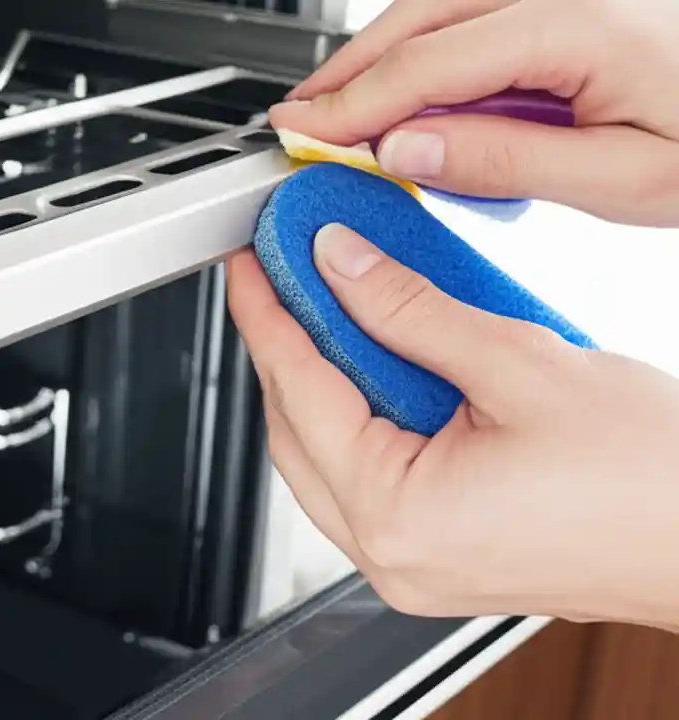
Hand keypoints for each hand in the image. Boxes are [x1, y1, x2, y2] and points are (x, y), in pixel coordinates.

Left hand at [226, 223, 678, 628]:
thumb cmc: (648, 479)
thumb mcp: (518, 363)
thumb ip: (409, 309)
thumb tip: (339, 262)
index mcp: (396, 515)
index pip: (297, 391)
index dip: (267, 315)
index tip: (252, 264)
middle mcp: (390, 557)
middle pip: (295, 431)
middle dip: (286, 347)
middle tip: (287, 277)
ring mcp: (411, 568)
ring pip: (325, 460)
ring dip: (323, 384)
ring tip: (332, 310)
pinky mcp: (438, 562)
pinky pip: (366, 483)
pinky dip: (362, 422)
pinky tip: (381, 369)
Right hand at [268, 0, 678, 226]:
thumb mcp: (623, 178)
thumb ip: (503, 157)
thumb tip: (405, 148)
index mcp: (582, 28)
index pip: (430, 64)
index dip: (354, 104)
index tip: (302, 135)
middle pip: (421, 20)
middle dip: (347, 73)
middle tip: (297, 122)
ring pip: (439, 9)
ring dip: (378, 57)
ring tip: (336, 110)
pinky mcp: (572, 6)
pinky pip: (474, 18)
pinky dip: (423, 51)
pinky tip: (405, 93)